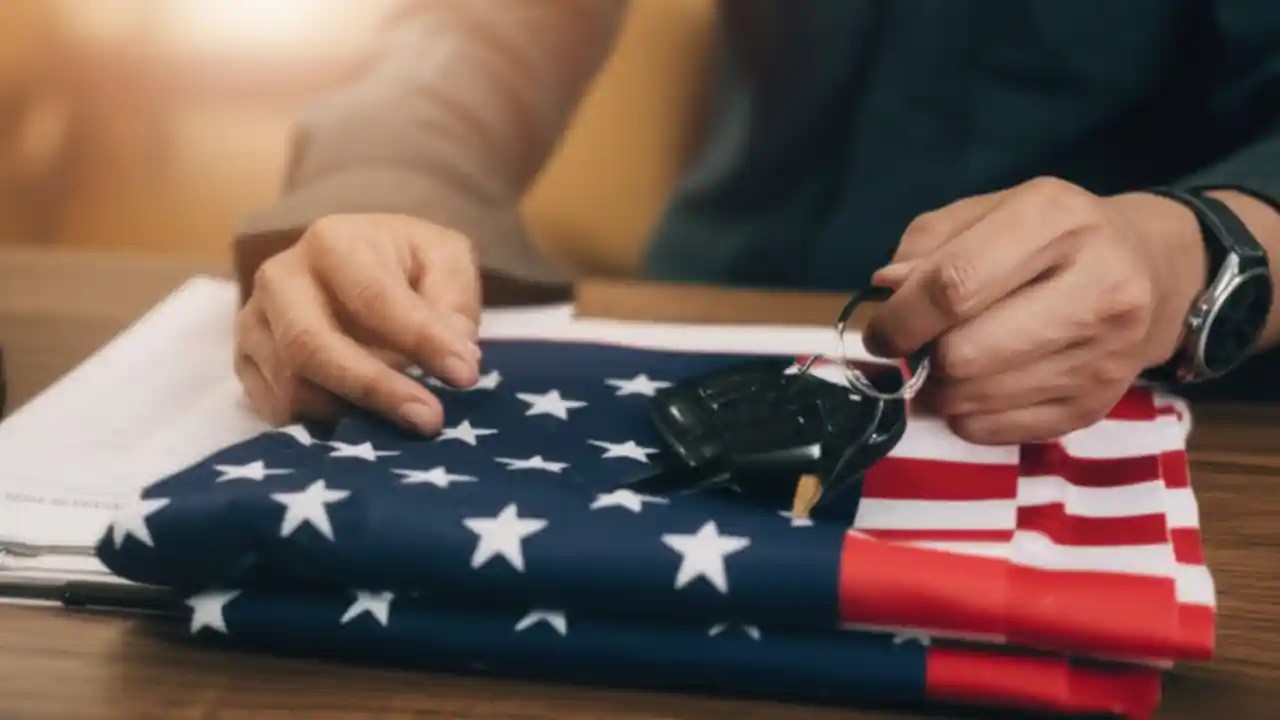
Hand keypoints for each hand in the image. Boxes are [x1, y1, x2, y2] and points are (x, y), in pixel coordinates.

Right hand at [235, 213, 482, 434]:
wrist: (351, 267)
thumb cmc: (404, 264)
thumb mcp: (443, 260)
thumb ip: (455, 301)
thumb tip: (456, 354)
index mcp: (332, 242)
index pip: (373, 297)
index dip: (420, 340)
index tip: (463, 376)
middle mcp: (280, 278)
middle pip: (310, 346)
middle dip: (374, 389)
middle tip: (430, 419)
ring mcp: (254, 322)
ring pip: (291, 385)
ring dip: (351, 410)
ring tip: (402, 417)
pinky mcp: (245, 361)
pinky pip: (276, 408)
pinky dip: (322, 424)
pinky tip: (363, 420)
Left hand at [863, 177, 1204, 443]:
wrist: (1150, 273)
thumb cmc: (1050, 238)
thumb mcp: (989, 214)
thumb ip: (928, 245)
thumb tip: (888, 290)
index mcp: (1058, 221)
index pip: (955, 285)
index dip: (900, 317)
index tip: (879, 330)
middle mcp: (1096, 287)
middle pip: (964, 354)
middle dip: (920, 357)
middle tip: (915, 347)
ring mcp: (1103, 355)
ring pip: (973, 399)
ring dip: (939, 388)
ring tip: (947, 361)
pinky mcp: (1096, 406)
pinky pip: (993, 430)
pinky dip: (966, 414)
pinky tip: (979, 384)